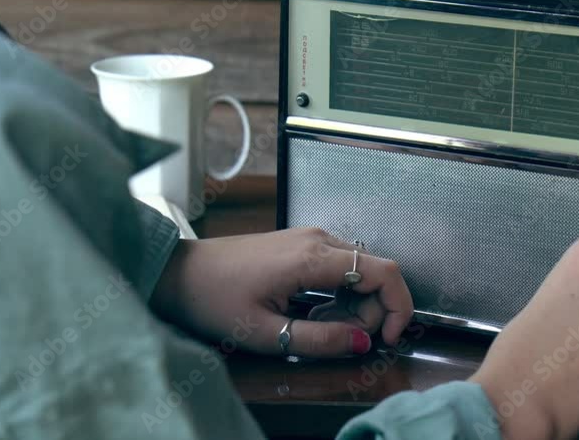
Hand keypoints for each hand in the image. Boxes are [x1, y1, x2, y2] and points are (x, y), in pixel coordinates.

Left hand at [150, 228, 413, 357]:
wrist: (180, 273)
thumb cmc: (214, 300)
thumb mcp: (265, 333)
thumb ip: (318, 340)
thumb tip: (362, 343)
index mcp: (312, 258)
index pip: (383, 272)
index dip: (398, 306)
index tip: (389, 338)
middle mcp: (319, 239)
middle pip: (377, 271)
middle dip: (377, 310)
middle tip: (348, 340)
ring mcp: (312, 237)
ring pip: (362, 268)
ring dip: (360, 303)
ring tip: (328, 328)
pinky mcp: (303, 243)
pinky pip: (342, 266)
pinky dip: (344, 292)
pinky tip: (318, 312)